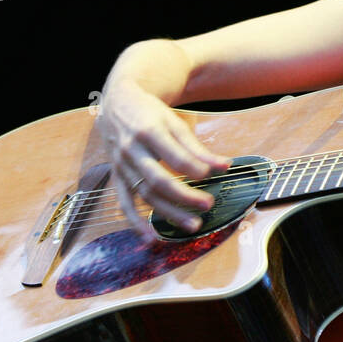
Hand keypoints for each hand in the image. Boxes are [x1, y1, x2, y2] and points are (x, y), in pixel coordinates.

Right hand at [96, 80, 230, 238]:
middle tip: (208, 205)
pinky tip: (151, 238)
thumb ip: (197, 147)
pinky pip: (124, 203)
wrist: (117, 103)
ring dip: (169, 213)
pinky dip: (135, 223)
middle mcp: (132, 150)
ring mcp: (122, 166)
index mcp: (149, 131)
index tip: (212, 174)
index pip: (174, 156)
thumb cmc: (150, 113)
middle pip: (158, 180)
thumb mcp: (174, 122)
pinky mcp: (117, 177)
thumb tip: (225, 166)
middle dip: (184, 196)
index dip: (194, 168)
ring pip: (145, 195)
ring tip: (193, 225)